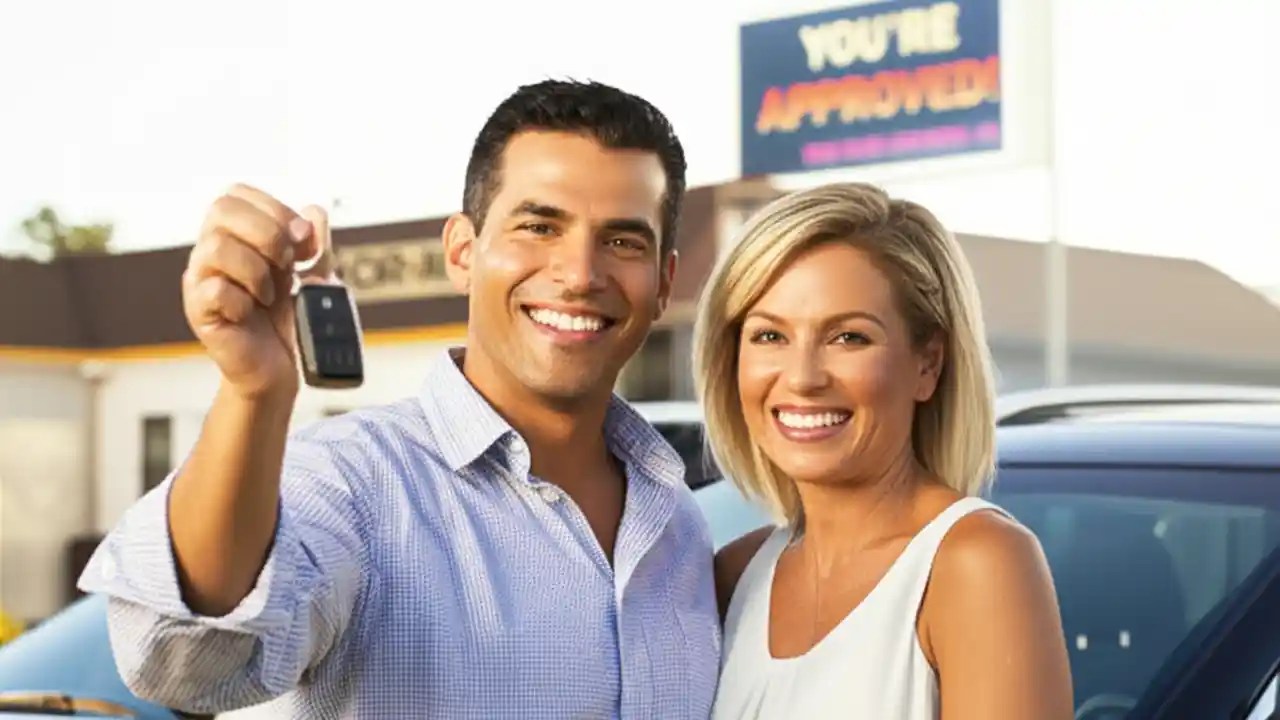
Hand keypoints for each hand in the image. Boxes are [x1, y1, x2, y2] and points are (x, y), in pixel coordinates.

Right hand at [182, 184, 337, 399]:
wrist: (280, 367)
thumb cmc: (289, 317)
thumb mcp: (314, 273)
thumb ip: (316, 242)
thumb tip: (313, 213)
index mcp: (236, 235)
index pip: (237, 194)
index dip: (274, 209)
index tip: (302, 240)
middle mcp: (213, 251)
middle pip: (221, 209)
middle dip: (267, 232)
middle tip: (288, 264)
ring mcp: (201, 280)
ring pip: (216, 247)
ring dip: (256, 269)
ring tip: (269, 294)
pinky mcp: (200, 311)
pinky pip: (215, 289)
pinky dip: (243, 299)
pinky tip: (252, 312)